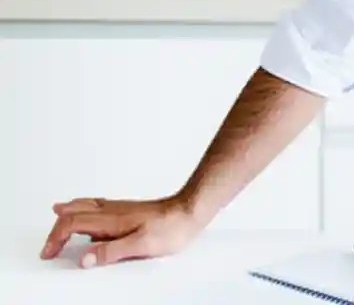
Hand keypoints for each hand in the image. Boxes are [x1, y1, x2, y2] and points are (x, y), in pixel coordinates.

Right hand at [40, 196, 205, 268]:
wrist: (191, 210)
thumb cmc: (171, 227)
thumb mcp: (140, 245)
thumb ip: (110, 252)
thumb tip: (84, 259)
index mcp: (110, 220)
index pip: (71, 225)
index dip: (55, 239)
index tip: (49, 253)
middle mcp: (112, 210)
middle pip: (74, 213)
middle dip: (56, 227)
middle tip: (49, 243)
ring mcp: (121, 208)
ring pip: (86, 205)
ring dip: (69, 213)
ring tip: (58, 214)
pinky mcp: (130, 209)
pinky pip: (100, 205)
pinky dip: (86, 209)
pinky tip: (92, 213)